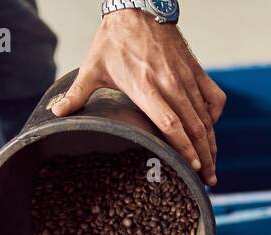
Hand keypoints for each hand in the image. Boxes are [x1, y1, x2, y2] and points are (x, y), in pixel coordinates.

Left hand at [50, 10, 225, 185]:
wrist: (138, 7)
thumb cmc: (113, 40)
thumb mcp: (92, 67)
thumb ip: (76, 93)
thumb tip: (56, 114)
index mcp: (145, 87)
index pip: (170, 124)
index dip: (183, 148)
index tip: (192, 168)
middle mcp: (170, 84)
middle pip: (194, 127)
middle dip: (203, 157)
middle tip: (208, 181)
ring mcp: (186, 77)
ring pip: (206, 117)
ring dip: (212, 143)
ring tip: (212, 166)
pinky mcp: (196, 70)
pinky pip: (214, 97)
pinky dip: (215, 116)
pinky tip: (210, 130)